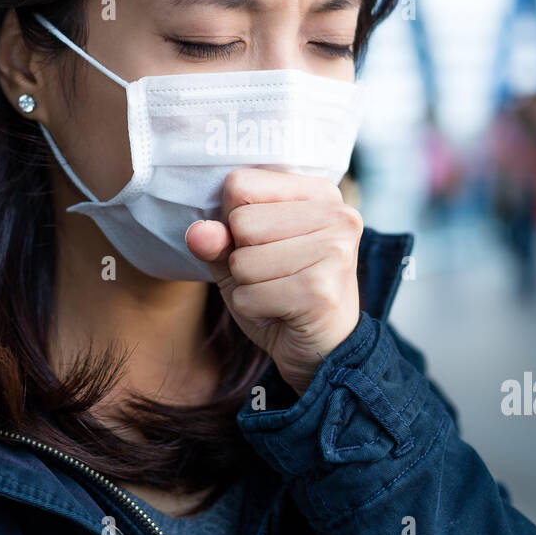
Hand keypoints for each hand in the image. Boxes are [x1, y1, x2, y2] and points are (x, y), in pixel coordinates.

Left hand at [185, 168, 363, 395]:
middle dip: (242, 258)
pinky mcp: (321, 290)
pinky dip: (253, 310)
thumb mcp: (243, 257)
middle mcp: (337, 214)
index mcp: (319, 192)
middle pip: (242, 221)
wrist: (323, 350)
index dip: (234, 220)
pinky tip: (283, 313)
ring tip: (279, 293)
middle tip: (276, 275)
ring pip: (243, 261)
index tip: (265, 242)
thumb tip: (198, 234)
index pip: (241, 184)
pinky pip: (250, 295)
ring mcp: (334, 251)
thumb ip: (217, 238)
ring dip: (248, 287)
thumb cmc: (283, 292)